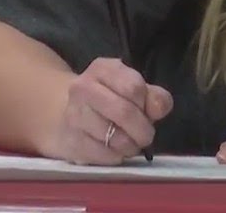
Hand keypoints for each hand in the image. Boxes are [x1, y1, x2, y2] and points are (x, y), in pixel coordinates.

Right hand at [43, 57, 172, 164]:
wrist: (68, 114)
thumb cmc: (111, 101)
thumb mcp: (135, 91)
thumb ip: (154, 97)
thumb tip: (158, 108)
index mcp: (103, 69)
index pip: (134, 87)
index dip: (146, 104)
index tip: (148, 112)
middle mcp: (83, 87)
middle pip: (124, 112)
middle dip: (142, 130)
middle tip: (146, 137)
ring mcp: (73, 114)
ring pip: (113, 137)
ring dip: (130, 146)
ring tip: (130, 144)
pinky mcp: (69, 140)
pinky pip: (102, 155)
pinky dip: (115, 157)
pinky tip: (115, 151)